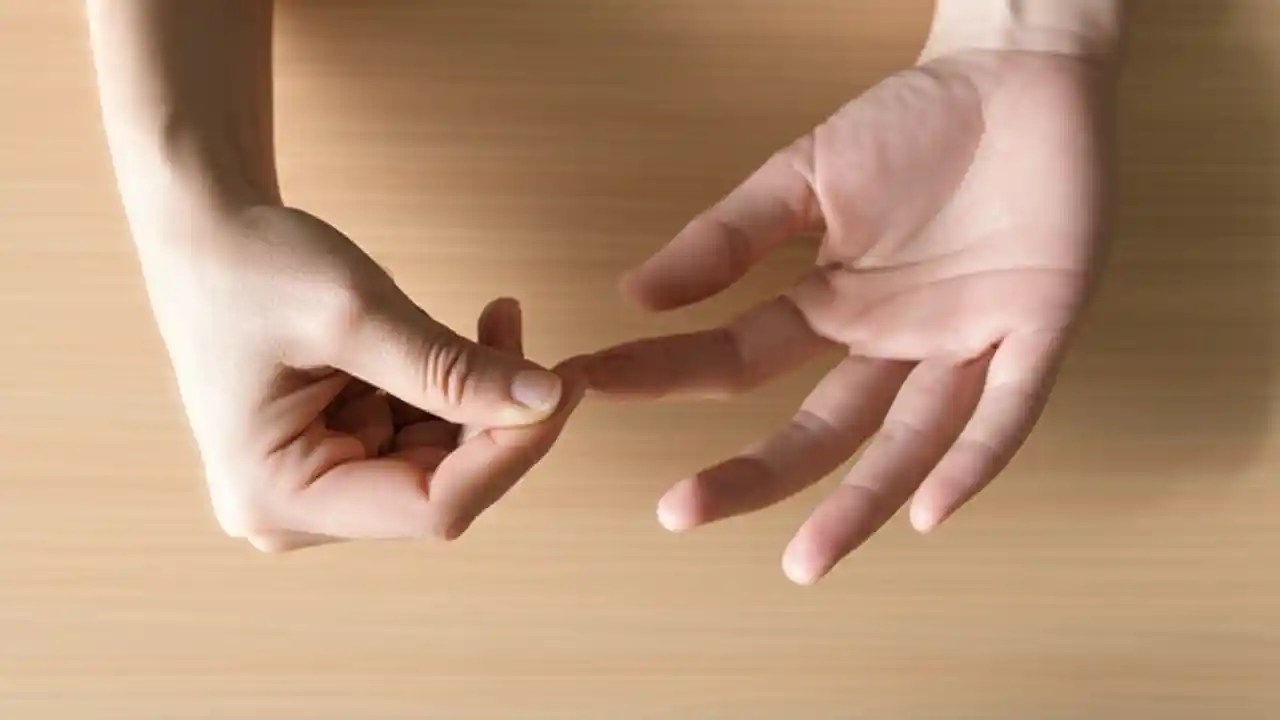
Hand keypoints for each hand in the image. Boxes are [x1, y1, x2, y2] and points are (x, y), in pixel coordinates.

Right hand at [142, 205, 582, 550]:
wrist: (203, 234)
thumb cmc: (252, 266)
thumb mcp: (356, 314)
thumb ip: (453, 369)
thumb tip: (547, 401)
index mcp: (281, 497)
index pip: (431, 507)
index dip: (509, 454)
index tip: (561, 390)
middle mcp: (296, 511)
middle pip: (442, 488)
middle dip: (502, 421)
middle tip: (549, 352)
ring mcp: (317, 485)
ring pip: (442, 460)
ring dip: (485, 399)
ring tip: (501, 319)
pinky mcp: (337, 453)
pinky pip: (423, 434)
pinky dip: (458, 389)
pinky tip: (476, 335)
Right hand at [586, 48, 1112, 582]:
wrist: (1016, 72)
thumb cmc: (912, 122)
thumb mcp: (806, 176)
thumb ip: (729, 236)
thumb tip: (636, 293)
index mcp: (832, 307)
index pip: (738, 361)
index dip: (666, 374)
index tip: (592, 384)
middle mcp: (890, 343)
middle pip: (818, 428)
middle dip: (753, 474)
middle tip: (681, 512)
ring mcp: (963, 343)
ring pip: (908, 442)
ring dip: (861, 503)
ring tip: (803, 562)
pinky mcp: (1038, 327)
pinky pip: (1006, 410)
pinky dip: (973, 459)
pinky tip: (931, 510)